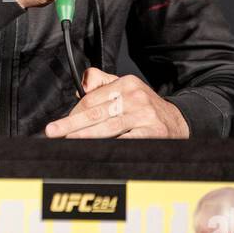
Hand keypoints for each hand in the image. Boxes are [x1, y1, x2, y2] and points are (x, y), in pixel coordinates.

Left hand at [44, 67, 191, 138]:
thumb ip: (102, 83)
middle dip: (72, 123)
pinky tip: (98, 149)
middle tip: (54, 132)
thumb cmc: (145, 107)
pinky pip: (128, 140)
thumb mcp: (127, 88)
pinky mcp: (153, 132)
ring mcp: (145, 115)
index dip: (74, 112)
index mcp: (126, 84)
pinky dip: (113, 145)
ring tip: (69, 140)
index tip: (61, 124)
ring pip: (109, 127)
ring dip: (87, 135)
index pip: (92, 98)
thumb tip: (80, 86)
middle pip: (96, 112)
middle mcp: (135, 97)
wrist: (179, 121)